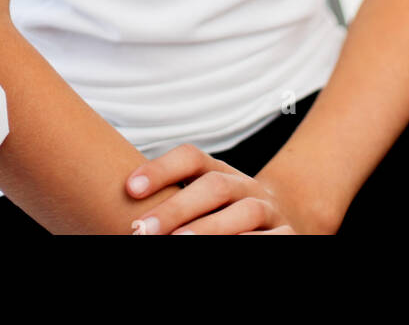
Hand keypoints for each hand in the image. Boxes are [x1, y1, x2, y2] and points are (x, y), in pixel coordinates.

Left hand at [125, 145, 307, 234]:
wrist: (277, 224)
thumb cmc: (220, 218)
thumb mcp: (198, 202)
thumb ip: (170, 200)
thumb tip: (121, 207)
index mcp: (218, 171)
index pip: (192, 157)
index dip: (161, 168)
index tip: (129, 188)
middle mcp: (243, 185)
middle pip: (214, 185)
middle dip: (177, 207)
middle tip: (143, 230)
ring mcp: (267, 208)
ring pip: (244, 211)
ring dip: (210, 228)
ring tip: (179, 243)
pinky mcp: (287, 233)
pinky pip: (273, 237)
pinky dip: (249, 244)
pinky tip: (226, 252)